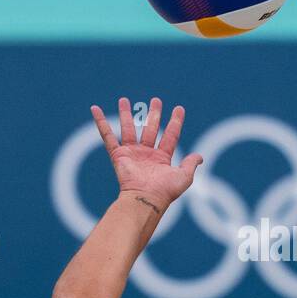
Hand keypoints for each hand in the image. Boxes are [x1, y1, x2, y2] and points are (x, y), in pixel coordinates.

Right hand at [90, 97, 202, 212]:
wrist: (146, 198)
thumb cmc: (165, 191)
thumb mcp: (184, 176)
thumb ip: (190, 164)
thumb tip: (200, 157)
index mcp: (161, 158)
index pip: (171, 136)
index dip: (176, 122)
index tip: (179, 108)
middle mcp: (146, 154)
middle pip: (150, 128)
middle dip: (153, 114)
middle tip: (156, 100)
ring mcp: (132, 153)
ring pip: (128, 128)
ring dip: (126, 114)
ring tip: (124, 99)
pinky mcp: (118, 154)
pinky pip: (107, 135)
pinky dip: (100, 122)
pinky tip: (96, 109)